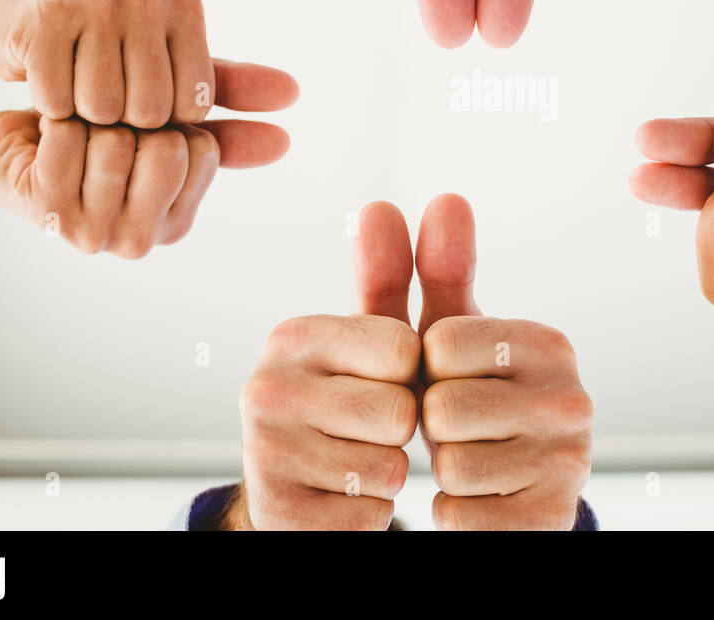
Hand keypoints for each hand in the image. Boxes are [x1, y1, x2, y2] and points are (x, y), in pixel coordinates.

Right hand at [0, 0, 284, 128]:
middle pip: (151, 112)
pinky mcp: (44, 18)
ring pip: (104, 110)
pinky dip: (49, 107)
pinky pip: (58, 100)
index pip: (193, 108)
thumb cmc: (106, 55)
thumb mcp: (172, 71)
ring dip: (84, 119)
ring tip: (75, 88)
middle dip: (123, 124)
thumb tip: (295, 97)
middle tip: (102, 97)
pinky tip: (46, 84)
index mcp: (186, 4)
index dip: (162, 124)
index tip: (139, 99)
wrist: (15, 22)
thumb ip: (232, 90)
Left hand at [0, 62, 295, 256]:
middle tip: (107, 127)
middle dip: (135, 120)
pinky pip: (72, 142)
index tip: (141, 126)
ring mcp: (97, 234)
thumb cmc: (89, 129)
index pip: (204, 150)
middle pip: (168, 151)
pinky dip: (61, 121)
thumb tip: (294, 92)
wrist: (4, 148)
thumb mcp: (162, 118)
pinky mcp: (50, 214)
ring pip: (121, 144)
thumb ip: (225, 107)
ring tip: (79, 130)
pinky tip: (51, 130)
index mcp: (175, 220)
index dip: (171, 120)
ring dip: (95, 119)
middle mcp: (141, 239)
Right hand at [233, 212, 423, 528]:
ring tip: (354, 464)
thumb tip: (450, 198)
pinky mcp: (276, 512)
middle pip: (398, 412)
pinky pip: (367, 516)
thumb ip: (417, 275)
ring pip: (385, 468)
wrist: (305, 496)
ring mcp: (263, 453)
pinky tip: (342, 502)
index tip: (386, 381)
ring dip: (388, 475)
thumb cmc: (359, 406)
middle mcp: (265, 386)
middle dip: (402, 429)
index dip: (414, 375)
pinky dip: (369, 514)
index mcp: (295, 335)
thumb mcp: (389, 343)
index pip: (404, 349)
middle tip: (370, 430)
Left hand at [411, 196, 593, 530]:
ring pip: (450, 464)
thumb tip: (402, 201)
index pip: (440, 345)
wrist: (511, 498)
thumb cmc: (469, 404)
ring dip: (444, 471)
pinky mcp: (550, 518)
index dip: (426, 370)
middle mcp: (572, 397)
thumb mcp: (444, 340)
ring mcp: (569, 462)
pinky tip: (482, 502)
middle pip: (442, 407)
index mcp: (548, 343)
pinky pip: (459, 514)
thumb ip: (424, 274)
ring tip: (475, 465)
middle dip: (433, 424)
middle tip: (463, 430)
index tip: (453, 381)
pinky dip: (456, 513)